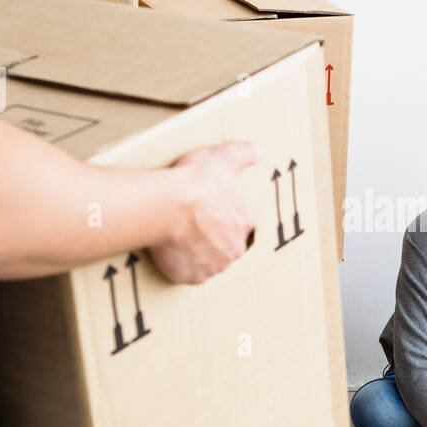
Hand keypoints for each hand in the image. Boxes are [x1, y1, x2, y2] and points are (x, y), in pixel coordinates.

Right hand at [149, 141, 259, 284]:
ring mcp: (212, 266)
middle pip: (225, 248)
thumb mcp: (223, 157)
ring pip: (207, 263)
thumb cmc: (195, 181)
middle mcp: (234, 250)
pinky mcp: (190, 276)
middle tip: (192, 225)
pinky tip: (170, 251)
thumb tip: (260, 150)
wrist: (167, 204)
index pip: (240, 226)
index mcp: (245, 225)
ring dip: (197, 254)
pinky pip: (186, 274)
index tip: (208, 212)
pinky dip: (179, 266)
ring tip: (178, 238)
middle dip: (212, 240)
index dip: (223, 218)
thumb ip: (243, 154)